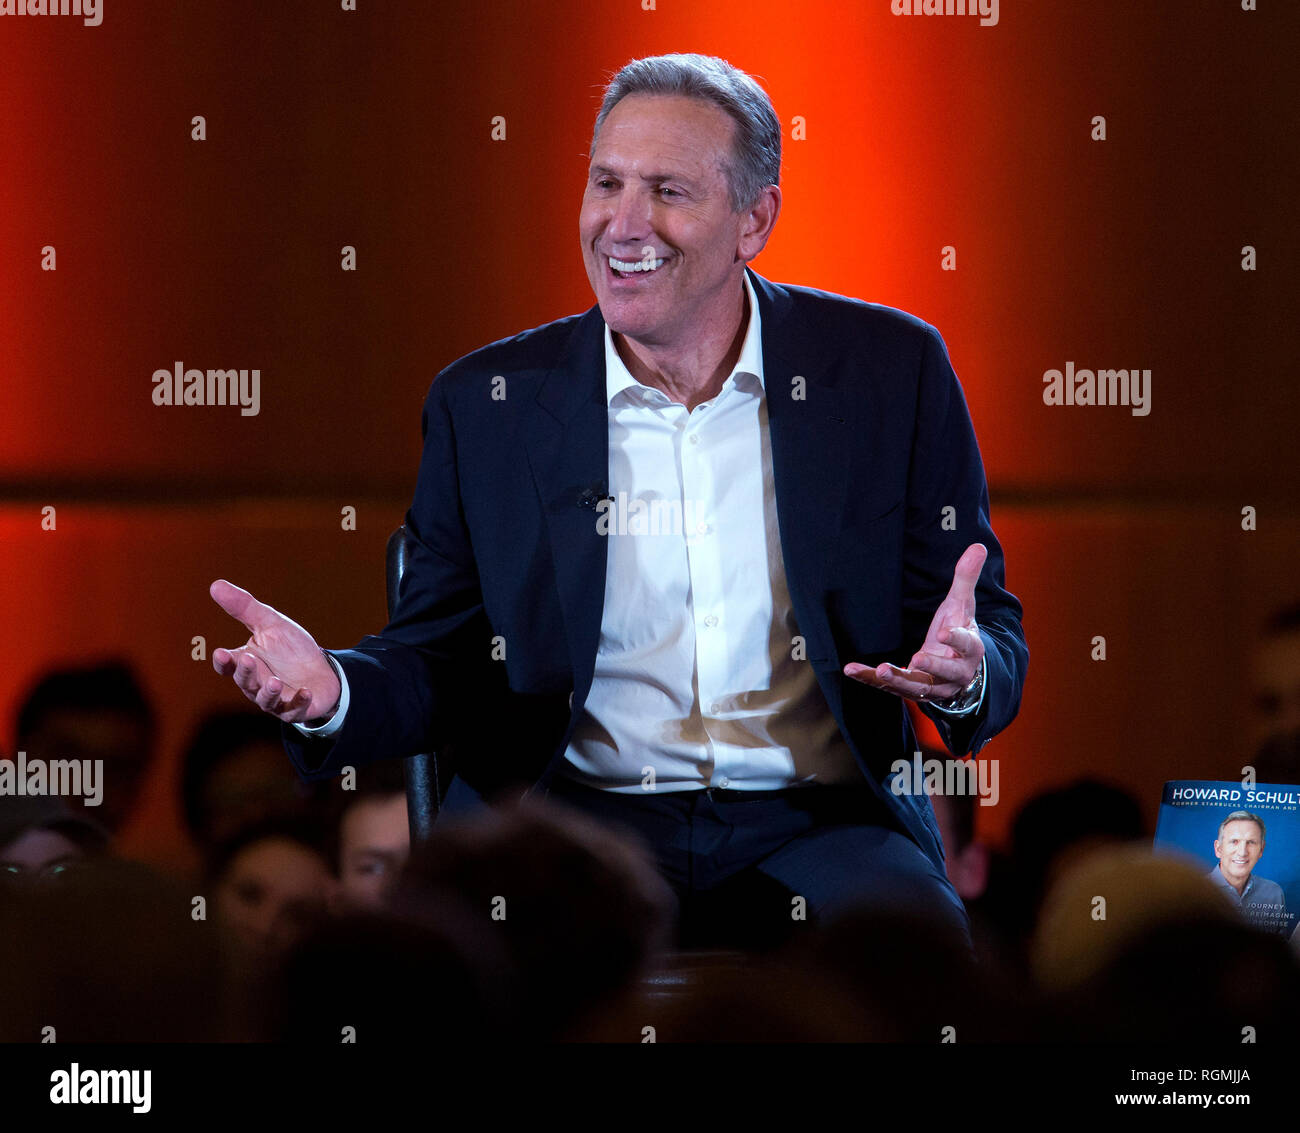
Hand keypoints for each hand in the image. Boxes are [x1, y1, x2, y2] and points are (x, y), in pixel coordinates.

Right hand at [209, 580, 340, 723]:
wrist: (322, 670)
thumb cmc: (291, 648)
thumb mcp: (270, 623)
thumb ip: (244, 608)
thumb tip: (215, 585)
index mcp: (247, 664)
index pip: (229, 665)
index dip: (224, 662)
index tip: (221, 652)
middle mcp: (256, 685)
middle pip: (246, 682)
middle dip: (246, 672)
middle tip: (249, 659)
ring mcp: (276, 700)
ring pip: (266, 699)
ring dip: (268, 691)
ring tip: (274, 681)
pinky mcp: (296, 709)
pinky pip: (295, 709)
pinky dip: (299, 702)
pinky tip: (305, 692)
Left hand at [843, 542, 985, 704]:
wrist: (957, 667)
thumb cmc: (958, 630)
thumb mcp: (961, 605)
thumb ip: (966, 578)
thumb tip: (978, 545)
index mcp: (970, 649)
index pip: (967, 645)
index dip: (957, 639)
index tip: (945, 633)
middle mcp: (955, 673)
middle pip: (946, 672)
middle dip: (933, 667)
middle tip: (919, 659)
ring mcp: (933, 685)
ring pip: (916, 686)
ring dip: (898, 679)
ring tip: (881, 671)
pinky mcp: (911, 690)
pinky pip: (889, 687)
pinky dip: (870, 679)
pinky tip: (851, 669)